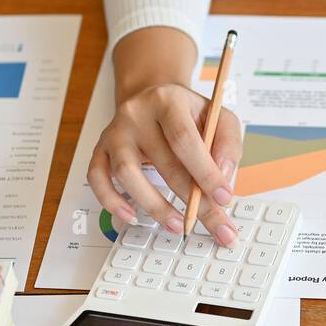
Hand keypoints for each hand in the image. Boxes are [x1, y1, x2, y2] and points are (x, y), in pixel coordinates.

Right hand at [88, 81, 241, 245]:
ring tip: (177, 225)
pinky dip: (112, 201)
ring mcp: (115, 133)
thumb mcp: (218, 117)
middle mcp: (137, 114)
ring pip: (127, 173)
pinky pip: (98, 178)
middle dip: (193, 201)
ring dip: (154, 205)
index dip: (205, 172)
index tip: (224, 198)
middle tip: (215, 225)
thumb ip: (227, 144)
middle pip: (164, 162)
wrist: (153, 100)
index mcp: (168, 101)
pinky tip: (132, 217)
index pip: (185, 139)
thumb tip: (223, 178)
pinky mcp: (101, 150)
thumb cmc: (188, 115)